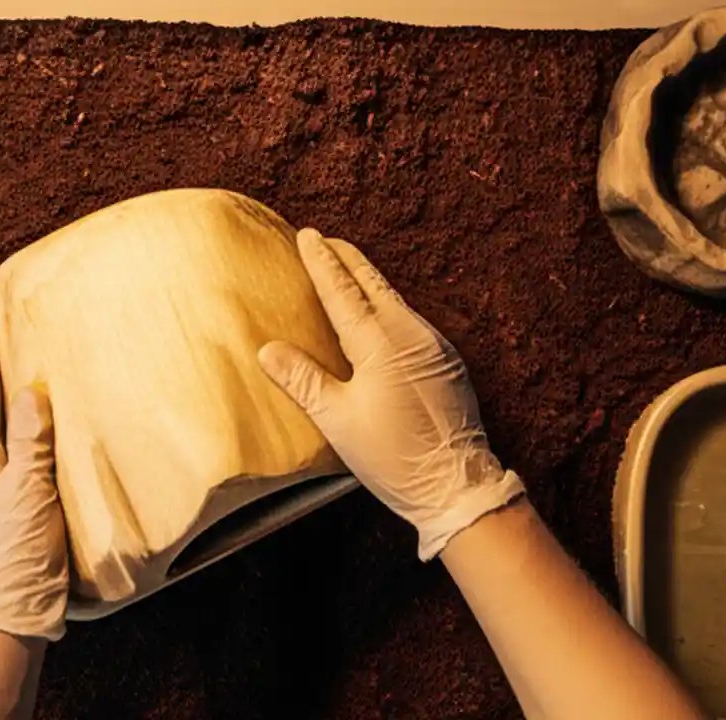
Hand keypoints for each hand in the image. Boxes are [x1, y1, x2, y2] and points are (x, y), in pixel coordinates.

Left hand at [0, 331, 68, 639]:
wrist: (21, 604)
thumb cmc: (20, 545)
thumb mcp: (27, 488)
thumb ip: (31, 441)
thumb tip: (31, 393)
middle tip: (0, 350)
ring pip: (5, 440)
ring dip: (13, 412)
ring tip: (23, 385)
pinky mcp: (16, 509)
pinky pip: (23, 460)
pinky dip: (32, 440)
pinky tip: (46, 437)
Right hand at [259, 229, 524, 559]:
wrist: (456, 484)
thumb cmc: (392, 455)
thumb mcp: (337, 420)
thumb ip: (303, 380)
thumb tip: (268, 349)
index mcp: (378, 341)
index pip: (342, 290)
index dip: (321, 262)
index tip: (307, 235)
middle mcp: (409, 333)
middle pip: (373, 283)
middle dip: (347, 259)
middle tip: (324, 241)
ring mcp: (433, 345)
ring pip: (394, 298)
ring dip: (367, 280)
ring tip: (346, 270)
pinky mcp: (446, 361)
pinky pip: (410, 319)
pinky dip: (387, 305)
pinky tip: (379, 314)